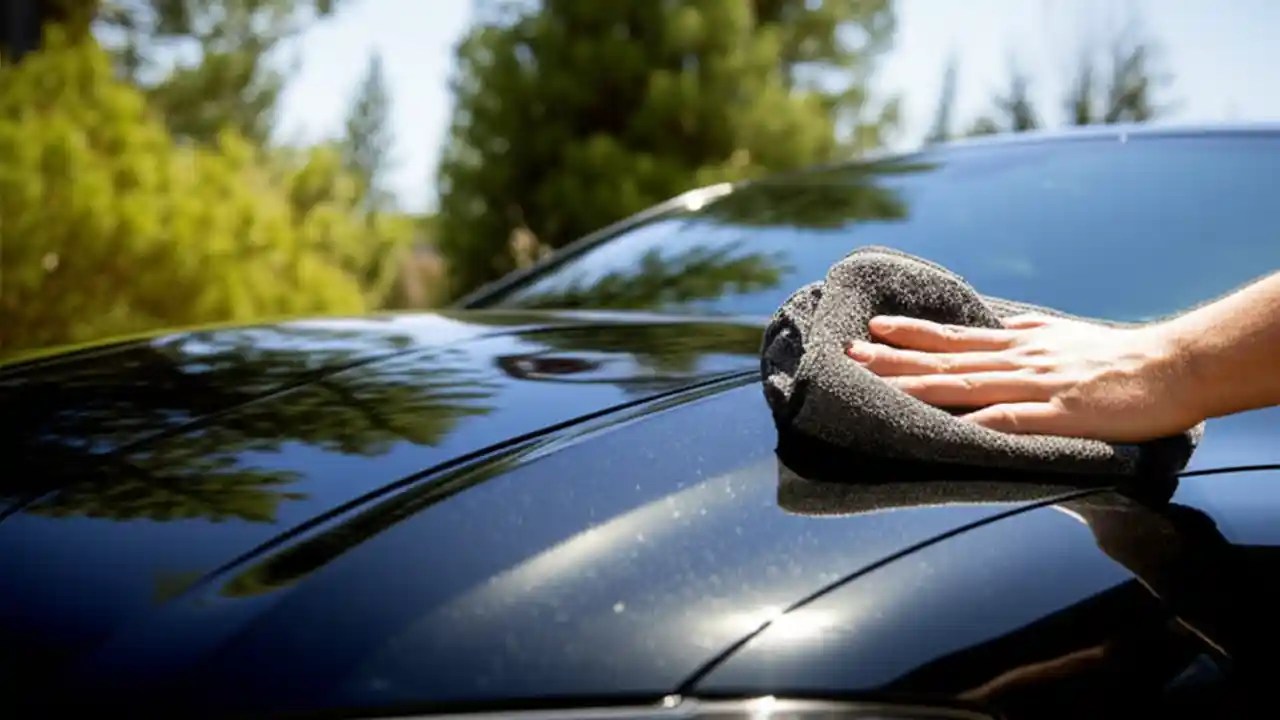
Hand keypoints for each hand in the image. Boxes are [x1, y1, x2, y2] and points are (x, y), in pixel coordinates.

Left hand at [845, 314, 1202, 440]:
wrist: (1171, 367)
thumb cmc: (1118, 356)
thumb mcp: (1064, 334)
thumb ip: (1028, 334)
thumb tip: (1001, 327)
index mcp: (1020, 345)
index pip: (955, 338)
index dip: (912, 334)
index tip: (875, 328)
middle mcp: (1019, 360)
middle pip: (947, 360)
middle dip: (896, 357)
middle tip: (850, 352)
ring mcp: (1037, 386)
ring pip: (968, 385)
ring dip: (920, 385)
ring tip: (878, 384)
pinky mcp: (1061, 414)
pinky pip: (1014, 420)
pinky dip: (980, 422)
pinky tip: (951, 427)